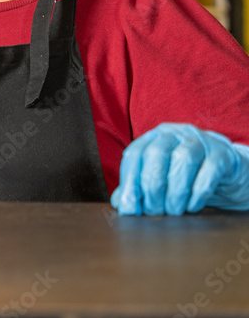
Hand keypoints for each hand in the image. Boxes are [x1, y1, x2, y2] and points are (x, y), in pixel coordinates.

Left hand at [111, 123, 248, 215]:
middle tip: (154, 212)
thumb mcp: (160, 180)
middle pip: (156, 154)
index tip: (129, 208)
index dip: (129, 182)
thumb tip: (120, 204)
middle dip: (152, 187)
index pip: (134, 154)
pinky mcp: (222, 153)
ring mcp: (199, 140)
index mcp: (152, 138)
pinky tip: (192, 207)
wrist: (226, 173)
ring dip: (175, 191)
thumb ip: (138, 189)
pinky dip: (198, 192)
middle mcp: (173, 134)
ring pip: (182, 160)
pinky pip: (209, 171)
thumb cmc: (186, 177)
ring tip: (173, 212)